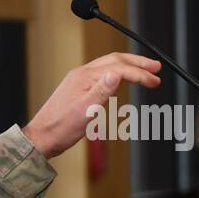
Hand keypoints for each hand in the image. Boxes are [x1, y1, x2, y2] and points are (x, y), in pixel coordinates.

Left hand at [22, 53, 161, 158]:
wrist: (42, 137)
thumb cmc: (61, 128)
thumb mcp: (84, 111)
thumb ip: (102, 91)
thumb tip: (117, 73)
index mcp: (84, 77)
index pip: (118, 68)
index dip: (139, 73)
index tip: (155, 80)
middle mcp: (81, 74)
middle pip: (115, 60)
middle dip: (138, 62)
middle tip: (156, 67)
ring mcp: (79, 80)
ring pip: (109, 65)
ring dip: (129, 66)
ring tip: (146, 71)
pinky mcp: (78, 88)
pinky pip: (102, 73)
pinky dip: (118, 73)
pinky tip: (123, 79)